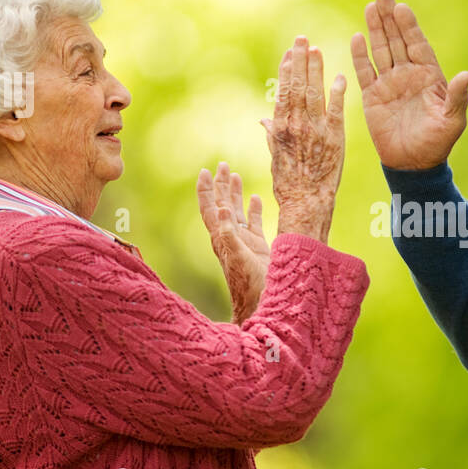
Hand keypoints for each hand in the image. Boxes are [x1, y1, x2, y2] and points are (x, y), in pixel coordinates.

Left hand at [198, 162, 269, 323]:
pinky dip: (253, 209)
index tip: (204, 172)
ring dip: (235, 194)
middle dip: (220, 185)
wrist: (262, 303)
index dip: (207, 191)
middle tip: (221, 165)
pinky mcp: (257, 247)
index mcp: (222, 238)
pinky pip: (253, 223)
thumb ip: (230, 235)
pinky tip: (255, 198)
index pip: (210, 209)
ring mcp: (243, 242)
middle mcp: (229, 237)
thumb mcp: (239, 258)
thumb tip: (223, 209)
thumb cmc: (250, 285)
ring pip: (236, 212)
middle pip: (222, 205)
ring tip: (234, 175)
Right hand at [261, 36, 346, 243]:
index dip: (286, 69)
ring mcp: (316, 129)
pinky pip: (337, 109)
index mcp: (280, 126)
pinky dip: (337, 92)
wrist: (306, 201)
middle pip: (297, 85)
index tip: (289, 52)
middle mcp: (296, 124)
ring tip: (317, 50)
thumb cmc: (288, 182)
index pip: (282, 90)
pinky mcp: (335, 137)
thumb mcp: (275, 156)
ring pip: (315, 92)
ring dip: (316, 69)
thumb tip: (263, 118)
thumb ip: (271, 133)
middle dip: (300, 60)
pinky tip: (339, 77)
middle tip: (303, 39)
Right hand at [351, 0, 467, 169]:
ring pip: (381, 50)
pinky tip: (357, 36)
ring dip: (375, 29)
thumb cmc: (438, 142)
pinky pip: (365, 71)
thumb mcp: (453, 120)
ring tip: (370, 7)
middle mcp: (408, 74)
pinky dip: (360, 55)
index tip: (403, 8)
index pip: (418, 45)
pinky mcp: (373, 95)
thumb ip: (457, 97)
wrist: (413, 164)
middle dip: (390, 19)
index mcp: (429, 76)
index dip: (410, 27)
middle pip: (398, 41)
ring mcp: (390, 83)